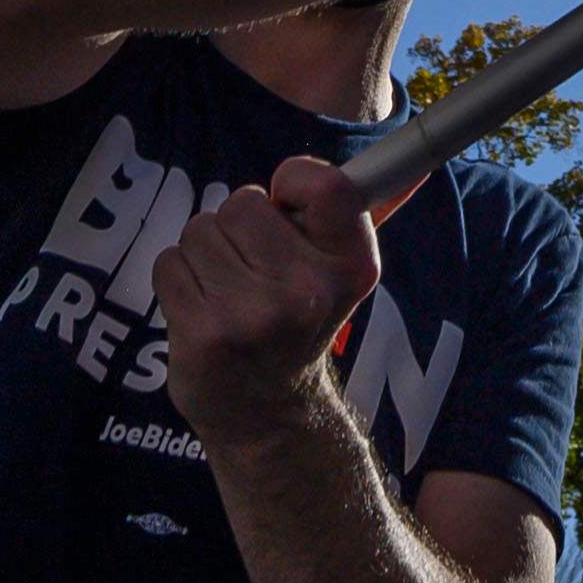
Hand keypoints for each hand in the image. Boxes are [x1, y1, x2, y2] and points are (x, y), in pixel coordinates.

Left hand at [154, 153, 381, 429]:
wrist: (267, 414)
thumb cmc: (299, 323)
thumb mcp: (342, 274)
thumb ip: (364, 214)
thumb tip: (414, 168)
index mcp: (352, 268)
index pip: (328, 185)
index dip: (294, 182)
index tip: (286, 206)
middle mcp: (308, 291)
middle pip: (243, 202)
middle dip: (238, 226)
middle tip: (253, 268)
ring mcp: (253, 316)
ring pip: (200, 229)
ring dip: (204, 254)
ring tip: (227, 292)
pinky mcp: (204, 335)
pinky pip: (169, 263)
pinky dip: (178, 279)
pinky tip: (202, 309)